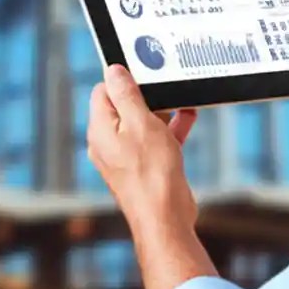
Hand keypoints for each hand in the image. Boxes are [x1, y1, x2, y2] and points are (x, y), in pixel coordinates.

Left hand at [87, 64, 198, 232]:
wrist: (166, 217)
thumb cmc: (152, 173)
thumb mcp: (141, 123)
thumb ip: (126, 95)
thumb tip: (113, 71)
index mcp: (100, 130)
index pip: (102, 91)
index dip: (122, 79)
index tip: (144, 71)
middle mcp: (108, 143)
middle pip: (122, 106)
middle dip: (146, 94)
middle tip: (166, 83)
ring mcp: (126, 156)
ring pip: (141, 123)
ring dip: (161, 110)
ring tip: (181, 97)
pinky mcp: (144, 167)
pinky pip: (155, 140)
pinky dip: (170, 128)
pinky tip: (188, 117)